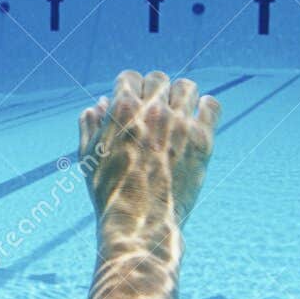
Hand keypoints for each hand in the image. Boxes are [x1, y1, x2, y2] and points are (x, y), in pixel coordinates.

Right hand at [79, 71, 220, 233]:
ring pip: (186, 86)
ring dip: (179, 95)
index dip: (128, 89)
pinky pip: (211, 106)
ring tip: (177, 112)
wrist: (140, 221)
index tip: (130, 103)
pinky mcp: (203, 140)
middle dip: (153, 91)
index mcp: (123, 109)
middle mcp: (154, 110)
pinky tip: (197, 117)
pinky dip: (204, 107)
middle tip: (153, 110)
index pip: (130, 77)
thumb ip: (90, 125)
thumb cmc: (109, 192)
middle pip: (158, 79)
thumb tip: (98, 104)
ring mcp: (181, 123)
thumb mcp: (89, 157)